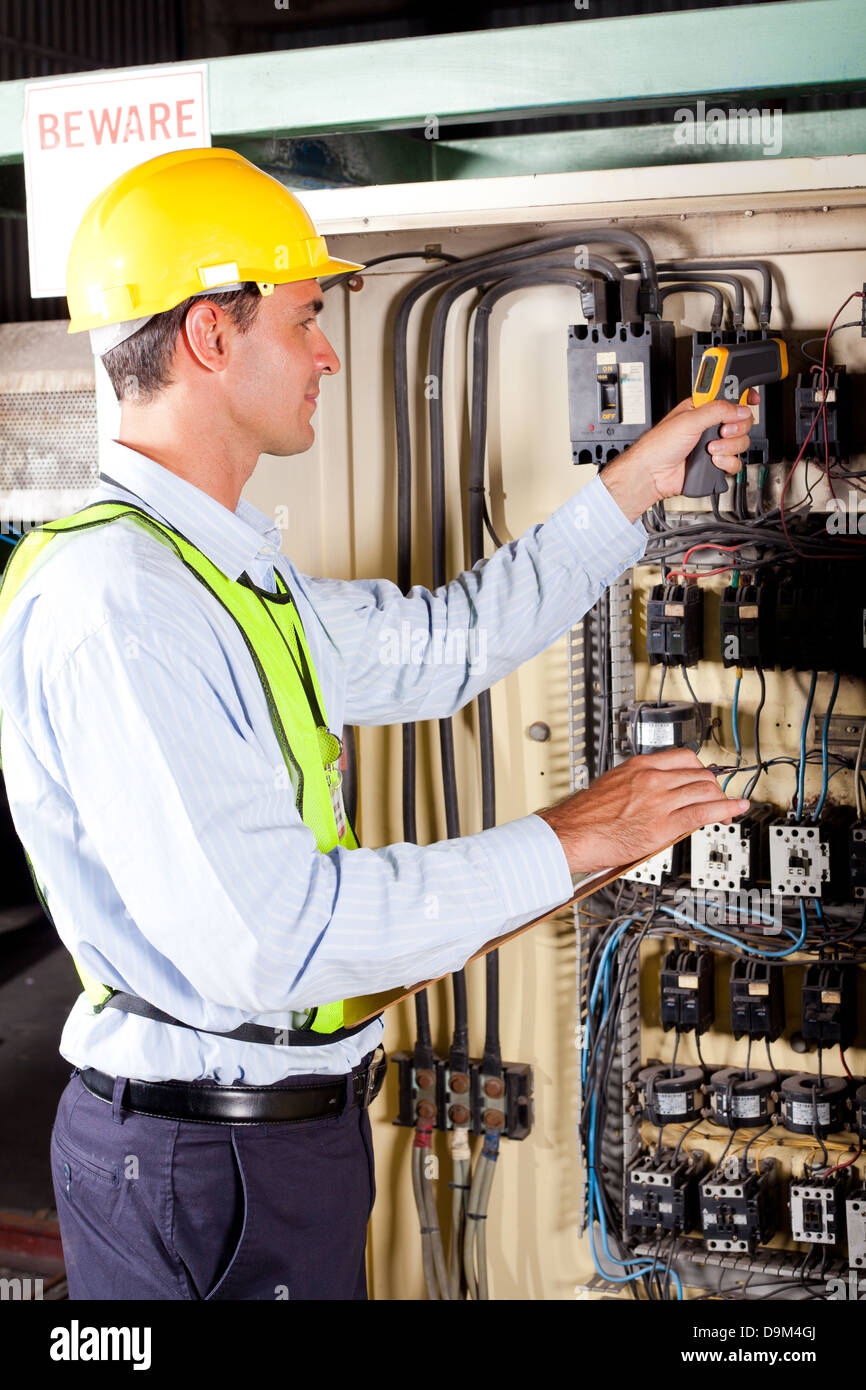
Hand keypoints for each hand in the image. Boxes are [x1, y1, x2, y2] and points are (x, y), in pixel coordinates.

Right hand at [534, 748, 749, 875]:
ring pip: (706, 791)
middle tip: (718, 797)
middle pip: (700, 774)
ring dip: (722, 800)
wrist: (571, 833)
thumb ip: (638, 784)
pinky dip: (726, 810)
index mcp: (639, 766)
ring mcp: (660, 801)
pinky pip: (704, 813)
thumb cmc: (584, 815)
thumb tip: (657, 793)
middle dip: (714, 786)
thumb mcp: (613, 785)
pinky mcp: (664, 825)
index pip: (684, 757)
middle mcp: (652, 779)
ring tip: (728, 808)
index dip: (701, 769)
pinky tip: (736, 810)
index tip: (706, 777)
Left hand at [600, 389, 760, 521]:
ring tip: (710, 450)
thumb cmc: (658, 446)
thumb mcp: (688, 420)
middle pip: (742, 422)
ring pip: (740, 443)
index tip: (751, 398)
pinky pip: (735, 463)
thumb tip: (740, 409)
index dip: (743, 396)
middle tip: (722, 431)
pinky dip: (727, 463)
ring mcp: (714, 445)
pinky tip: (713, 462)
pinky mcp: (715, 464)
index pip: (730, 397)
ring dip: (728, 447)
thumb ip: (717, 411)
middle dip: (735, 428)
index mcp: (702, 409)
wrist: (652, 475)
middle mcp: (710, 426)